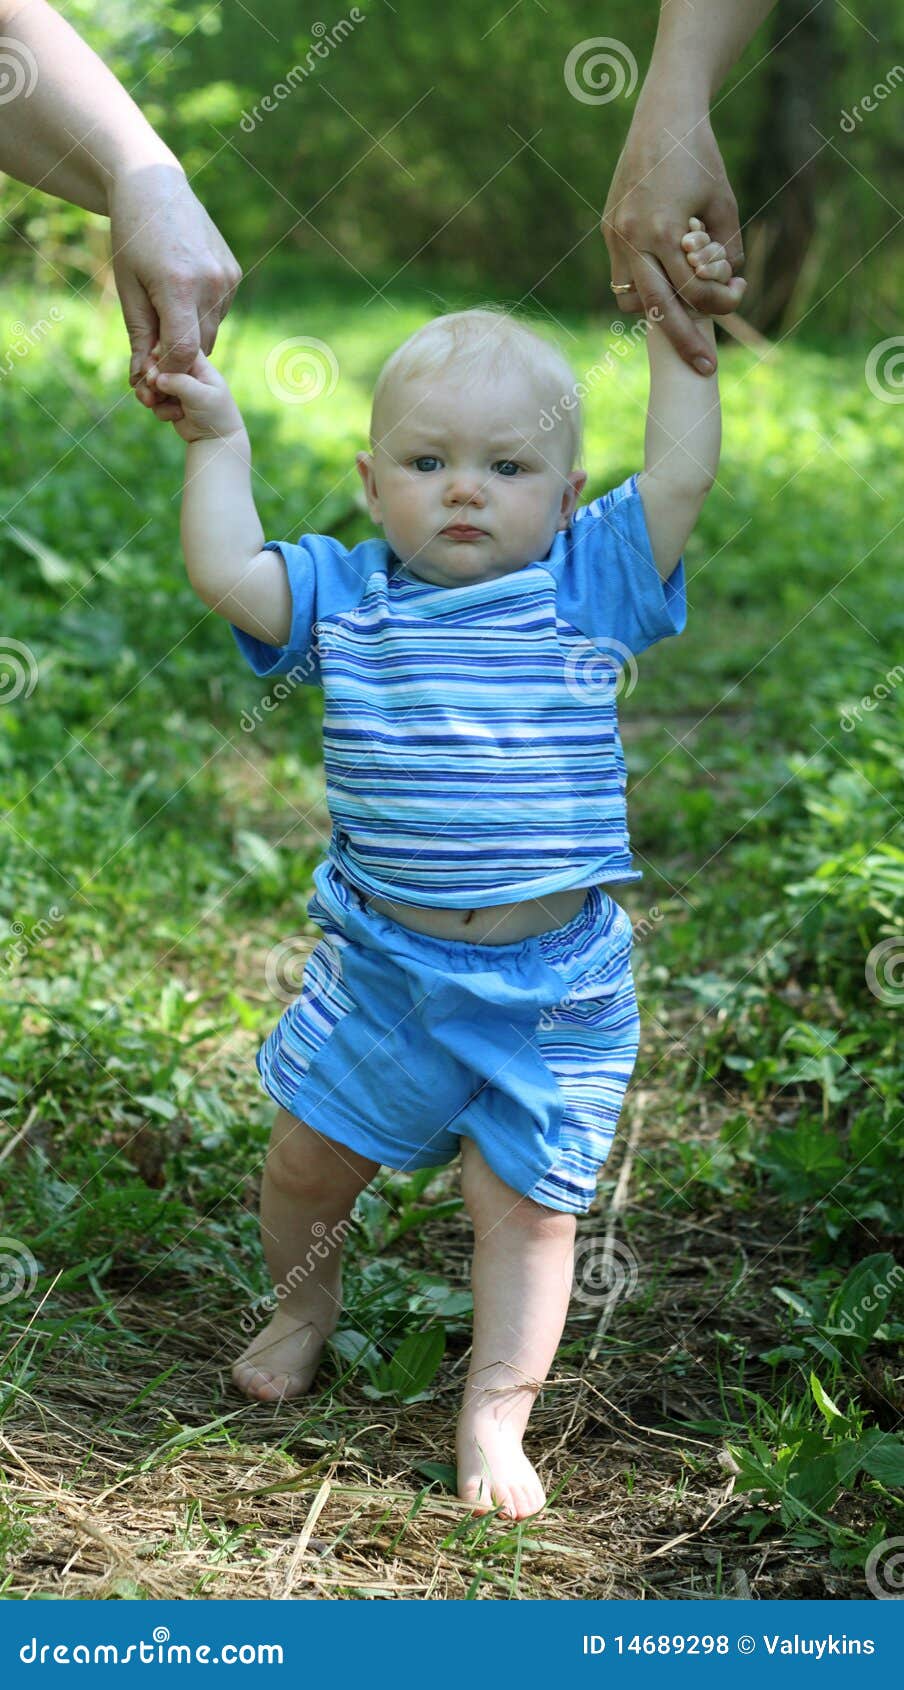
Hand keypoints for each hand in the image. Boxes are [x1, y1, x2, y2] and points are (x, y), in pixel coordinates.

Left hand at [109, 163, 240, 420]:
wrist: (154, 187)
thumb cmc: (132, 236)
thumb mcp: (128, 286)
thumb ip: (140, 335)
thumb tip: (143, 379)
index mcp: (179, 286)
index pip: (183, 353)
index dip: (166, 369)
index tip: (149, 370)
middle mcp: (211, 284)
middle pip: (200, 347)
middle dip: (176, 356)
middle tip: (151, 345)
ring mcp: (227, 278)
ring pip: (211, 332)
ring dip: (189, 335)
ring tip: (164, 308)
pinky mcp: (233, 274)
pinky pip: (218, 312)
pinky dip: (201, 315)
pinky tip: (182, 290)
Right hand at [146, 350, 245, 444]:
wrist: (216, 442)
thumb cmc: (215, 416)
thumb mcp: (201, 396)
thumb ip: (180, 383)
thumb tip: (157, 378)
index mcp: (198, 364)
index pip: (176, 346)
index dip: (162, 352)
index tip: (155, 363)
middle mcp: (186, 373)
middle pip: (159, 363)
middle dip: (151, 374)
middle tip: (151, 385)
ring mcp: (176, 387)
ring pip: (153, 383)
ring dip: (152, 394)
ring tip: (157, 404)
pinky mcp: (169, 402)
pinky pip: (154, 400)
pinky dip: (159, 409)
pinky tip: (174, 417)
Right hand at [602, 103, 746, 371]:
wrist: (662, 117)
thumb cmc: (700, 157)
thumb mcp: (725, 203)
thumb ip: (726, 249)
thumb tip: (724, 288)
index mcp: (662, 230)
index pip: (693, 291)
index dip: (722, 301)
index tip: (740, 293)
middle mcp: (632, 237)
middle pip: (658, 311)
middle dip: (684, 343)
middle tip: (706, 369)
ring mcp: (615, 236)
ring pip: (631, 300)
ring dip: (657, 312)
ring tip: (683, 311)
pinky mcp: (609, 230)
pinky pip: (623, 277)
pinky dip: (644, 287)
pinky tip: (666, 280)